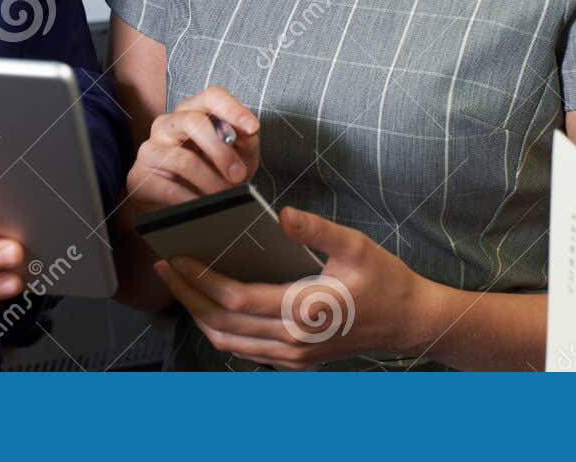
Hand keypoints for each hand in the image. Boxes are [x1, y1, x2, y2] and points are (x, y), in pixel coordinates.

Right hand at [123, 86, 259, 213]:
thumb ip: (245, 141)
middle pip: (195, 122)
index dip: (233, 109)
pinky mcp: (140, 176)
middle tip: (238, 175)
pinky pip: (169, 189)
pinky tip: (202, 206)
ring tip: (223, 196)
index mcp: (193, 111)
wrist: (176, 204)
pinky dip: (192, 200)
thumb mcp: (236, 156)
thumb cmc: (210, 172)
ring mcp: (151, 147)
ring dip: (211, 182)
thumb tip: (248, 131)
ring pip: (185, 160)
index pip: (212, 96)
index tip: (252, 128)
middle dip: (222, 151)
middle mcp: (169, 123)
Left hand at [154, 207, 445, 368]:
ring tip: (179, 285)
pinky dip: (222, 329)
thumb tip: (282, 213)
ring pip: (229, 342)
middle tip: (164, 268)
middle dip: (188, 296)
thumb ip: (316, 230)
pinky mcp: (296, 361)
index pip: (236, 299)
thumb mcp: (355, 245)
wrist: (411, 323)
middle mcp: (294, 340)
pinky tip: (210, 305)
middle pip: (223, 323)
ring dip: (199, 315)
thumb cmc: (385, 280)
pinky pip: (246, 350)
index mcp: (305, 310)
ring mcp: (294, 356)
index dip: (201, 279)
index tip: (176, 257)